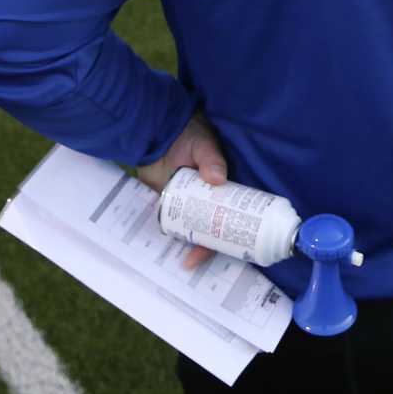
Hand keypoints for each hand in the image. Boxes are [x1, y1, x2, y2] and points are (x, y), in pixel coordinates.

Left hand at [136, 111, 228, 268]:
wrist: (154, 132)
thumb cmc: (186, 134)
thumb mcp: (202, 144)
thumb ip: (209, 158)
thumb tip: (218, 179)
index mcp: (224, 184)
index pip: (235, 210)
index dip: (238, 228)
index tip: (237, 245)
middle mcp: (210, 196)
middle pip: (216, 226)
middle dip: (211, 245)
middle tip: (199, 257)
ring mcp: (190, 201)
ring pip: (196, 229)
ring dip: (193, 244)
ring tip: (187, 262)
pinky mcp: (171, 202)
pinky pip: (174, 223)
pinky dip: (175, 236)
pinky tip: (172, 251)